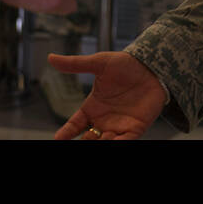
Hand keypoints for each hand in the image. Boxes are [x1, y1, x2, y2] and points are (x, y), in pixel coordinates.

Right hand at [48, 51, 168, 139]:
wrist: (152, 66)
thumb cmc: (125, 65)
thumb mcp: (99, 63)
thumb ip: (75, 64)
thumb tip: (50, 57)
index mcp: (92, 108)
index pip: (74, 125)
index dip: (66, 133)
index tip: (58, 138)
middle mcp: (103, 120)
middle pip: (87, 139)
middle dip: (82, 144)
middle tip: (79, 144)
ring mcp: (118, 126)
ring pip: (104, 143)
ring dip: (98, 145)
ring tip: (94, 143)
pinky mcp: (135, 129)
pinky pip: (125, 142)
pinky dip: (118, 145)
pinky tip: (113, 144)